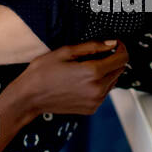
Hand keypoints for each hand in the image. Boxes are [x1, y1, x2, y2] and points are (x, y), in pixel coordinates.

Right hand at [12, 40, 129, 117]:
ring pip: (114, 82)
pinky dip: (100, 84)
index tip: (116, 43)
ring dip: (108, 72)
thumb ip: (92, 46)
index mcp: (93, 72)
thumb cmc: (42, 72)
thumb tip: (111, 43)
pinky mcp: (91, 108)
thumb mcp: (65, 52)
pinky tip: (84, 80)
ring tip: (88, 66)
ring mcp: (95, 101)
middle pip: (120, 70)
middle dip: (114, 59)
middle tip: (100, 53)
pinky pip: (104, 93)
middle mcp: (98, 89)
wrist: (29, 98)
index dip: (122, 48)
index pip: (121, 58)